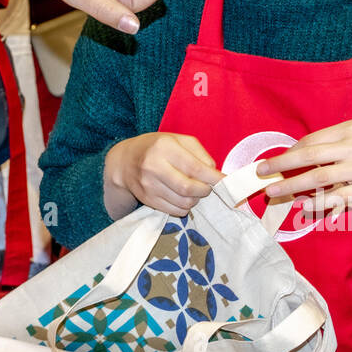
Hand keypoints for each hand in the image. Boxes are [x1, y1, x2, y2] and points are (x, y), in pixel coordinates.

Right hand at [104, 132, 223, 218]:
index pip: (195, 168)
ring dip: (195, 199)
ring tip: (194, 190)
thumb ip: (200, 153)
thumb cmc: (157, 147)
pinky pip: (175, 211)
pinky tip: (182, 197)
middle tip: (207, 186)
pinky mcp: (147, 200)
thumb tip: (214, 173)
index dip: (214, 178)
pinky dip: (185, 207)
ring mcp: (149, 185)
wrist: (125, 161)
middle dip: (205, 190)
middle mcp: (154, 166)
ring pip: (183, 202)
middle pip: (188, 189)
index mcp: (164, 147)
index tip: (226, 182)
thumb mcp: (178, 140)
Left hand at [257, 120, 351, 214]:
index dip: (290, 152)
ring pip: (319, 178)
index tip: (276, 161)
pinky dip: (318, 202)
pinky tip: (303, 206)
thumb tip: (315, 152)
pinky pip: (339, 197)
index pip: (312, 139)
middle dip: (280, 164)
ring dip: (292, 185)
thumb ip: (345, 140)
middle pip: (308, 155)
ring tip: (273, 192)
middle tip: (260, 172)